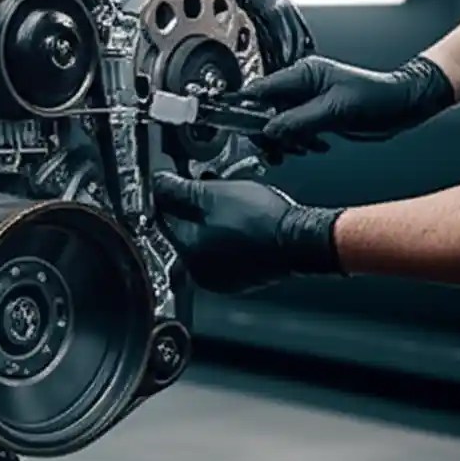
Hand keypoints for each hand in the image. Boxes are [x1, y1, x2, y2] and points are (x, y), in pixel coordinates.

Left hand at [152, 172, 344, 293]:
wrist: (303, 238)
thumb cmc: (260, 222)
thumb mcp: (210, 195)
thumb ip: (177, 190)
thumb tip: (157, 184)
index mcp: (189, 258)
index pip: (164, 223)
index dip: (170, 198)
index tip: (177, 183)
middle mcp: (204, 274)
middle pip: (186, 232)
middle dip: (195, 207)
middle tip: (208, 187)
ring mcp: (227, 277)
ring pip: (209, 238)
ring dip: (214, 217)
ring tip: (230, 199)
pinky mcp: (247, 274)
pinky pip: (229, 247)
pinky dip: (232, 230)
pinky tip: (245, 215)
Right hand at [237, 55, 454, 147]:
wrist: (404, 106)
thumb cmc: (378, 97)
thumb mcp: (335, 110)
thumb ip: (298, 121)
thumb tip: (268, 130)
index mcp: (303, 73)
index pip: (262, 89)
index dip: (247, 106)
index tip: (236, 123)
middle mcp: (301, 85)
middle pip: (266, 110)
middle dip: (270, 132)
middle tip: (278, 149)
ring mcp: (307, 101)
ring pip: (279, 124)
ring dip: (287, 140)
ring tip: (303, 148)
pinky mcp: (315, 115)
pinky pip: (294, 131)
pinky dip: (299, 143)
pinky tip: (315, 146)